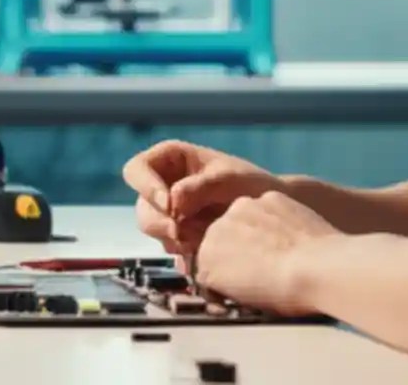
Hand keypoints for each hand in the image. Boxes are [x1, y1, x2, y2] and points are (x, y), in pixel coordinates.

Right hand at [122, 140, 283, 255]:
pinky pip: (170, 245)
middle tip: (182, 234)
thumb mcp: (229, 179)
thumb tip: (172, 200)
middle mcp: (163, 184)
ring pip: (154, 229)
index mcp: (170, 159)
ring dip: (173, 237)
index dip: (145, 187)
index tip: (168, 205)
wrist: (271, 211)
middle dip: (160, 222)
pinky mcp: (179, 234)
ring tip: (203, 239)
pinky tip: (206, 247)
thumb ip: (201, 187)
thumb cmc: (251, 184)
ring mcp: (169, 211)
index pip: (137, 169)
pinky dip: (184, 249)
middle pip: (143, 205)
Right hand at [194, 191, 340, 315]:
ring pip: (244, 219)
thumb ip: (228, 283)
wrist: (319, 269)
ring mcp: (243, 209)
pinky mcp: (268, 197)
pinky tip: (292, 235)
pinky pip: (267, 207)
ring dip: (256, 230)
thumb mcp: (243, 301)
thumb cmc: (285, 294)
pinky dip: (276, 217)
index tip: (244, 282)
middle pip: (223, 237)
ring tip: (282, 250)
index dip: (227, 274)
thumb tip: (233, 278)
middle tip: (264, 266)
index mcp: (206, 260)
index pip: (207, 264)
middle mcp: (217, 230)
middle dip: (238, 249)